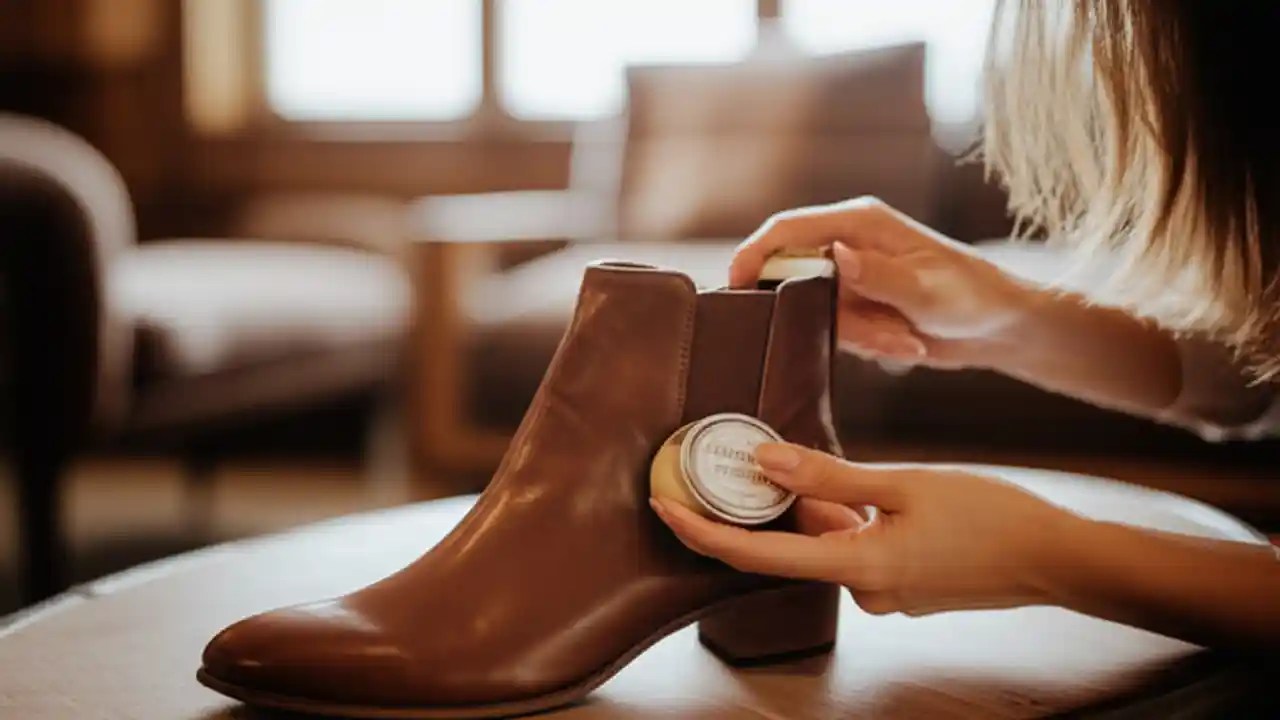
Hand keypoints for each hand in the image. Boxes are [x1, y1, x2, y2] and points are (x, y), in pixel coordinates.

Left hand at [651, 442, 1081, 615]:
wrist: (1057, 558)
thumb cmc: (990, 519)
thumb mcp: (904, 484)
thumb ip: (830, 475)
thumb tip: (763, 461)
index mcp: (856, 568)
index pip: (756, 554)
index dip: (702, 532)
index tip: (663, 507)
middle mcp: (864, 591)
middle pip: (792, 546)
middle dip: (766, 506)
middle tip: (739, 460)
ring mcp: (886, 593)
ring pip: (829, 543)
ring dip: (817, 508)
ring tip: (808, 463)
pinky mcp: (905, 585)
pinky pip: (858, 549)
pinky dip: (849, 520)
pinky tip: (861, 492)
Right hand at [731, 197, 1040, 368]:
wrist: (1000, 327)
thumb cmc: (973, 298)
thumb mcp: (928, 292)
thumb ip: (878, 276)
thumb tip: (835, 256)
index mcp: (860, 222)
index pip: (788, 229)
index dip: (754, 253)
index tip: (735, 286)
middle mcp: (848, 243)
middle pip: (794, 275)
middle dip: (823, 315)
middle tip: (872, 334)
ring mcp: (850, 275)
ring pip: (816, 312)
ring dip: (858, 335)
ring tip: (905, 339)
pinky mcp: (856, 304)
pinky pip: (836, 330)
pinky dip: (868, 344)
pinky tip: (906, 343)